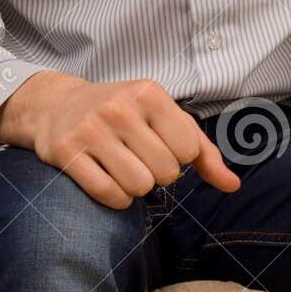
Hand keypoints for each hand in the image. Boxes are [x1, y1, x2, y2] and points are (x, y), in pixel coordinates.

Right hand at [0, 71, 241, 210]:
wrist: (57, 105)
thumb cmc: (122, 114)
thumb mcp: (163, 118)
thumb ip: (202, 151)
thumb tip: (233, 186)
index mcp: (148, 93)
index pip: (188, 149)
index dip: (178, 156)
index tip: (160, 145)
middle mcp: (119, 107)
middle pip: (165, 172)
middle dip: (157, 173)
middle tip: (138, 157)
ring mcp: (90, 129)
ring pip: (139, 187)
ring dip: (135, 187)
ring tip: (122, 167)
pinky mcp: (67, 152)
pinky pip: (109, 195)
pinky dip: (116, 198)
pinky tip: (108, 180)